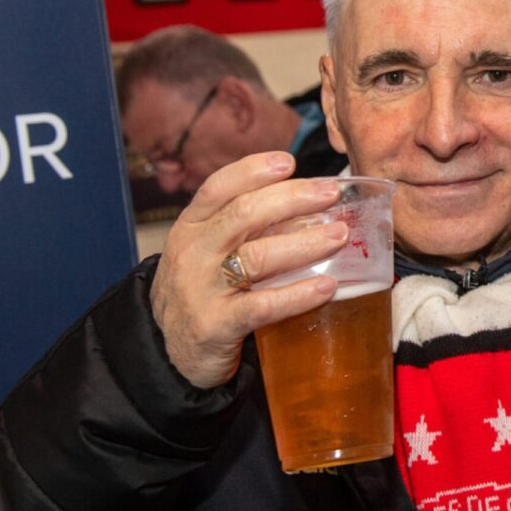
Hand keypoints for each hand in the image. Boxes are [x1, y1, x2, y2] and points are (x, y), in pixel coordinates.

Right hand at [149, 152, 348, 387]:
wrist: (170, 349)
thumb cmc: (203, 288)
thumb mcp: (208, 249)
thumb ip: (244, 225)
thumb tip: (309, 200)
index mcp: (192, 226)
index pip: (218, 187)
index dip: (253, 170)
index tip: (290, 161)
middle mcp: (193, 252)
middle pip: (244, 214)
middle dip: (293, 199)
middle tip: (331, 194)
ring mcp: (202, 289)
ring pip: (257, 256)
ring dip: (305, 243)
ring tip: (340, 236)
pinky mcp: (216, 325)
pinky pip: (262, 306)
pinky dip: (298, 295)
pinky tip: (327, 286)